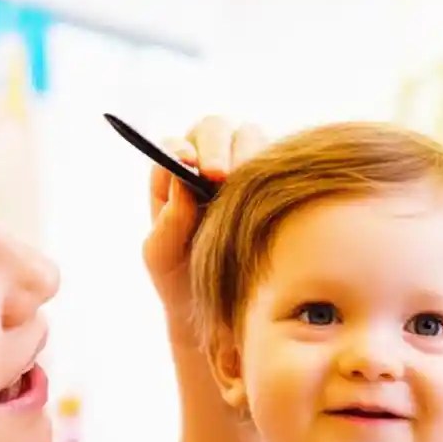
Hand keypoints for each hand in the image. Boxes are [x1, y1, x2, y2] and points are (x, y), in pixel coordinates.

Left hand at [143, 116, 266, 338]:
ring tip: (248, 188)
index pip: (174, 146)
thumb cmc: (183, 284)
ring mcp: (246, 170)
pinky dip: (277, 167)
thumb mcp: (161, 258)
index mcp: (173, 179)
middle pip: (214, 128)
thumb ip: (166, 221)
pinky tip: (274, 194)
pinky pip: (281, 158)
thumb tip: (182, 180)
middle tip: (219, 176)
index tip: (189, 164)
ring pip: (251, 135)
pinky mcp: (276, 181)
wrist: (221, 313)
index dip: (181, 148)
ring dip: (249, 153)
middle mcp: (208, 166)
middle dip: (216, 145)